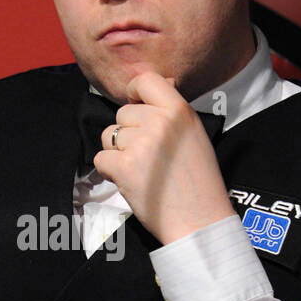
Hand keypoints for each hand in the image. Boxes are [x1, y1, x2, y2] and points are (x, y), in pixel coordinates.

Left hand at [92, 71, 234, 245]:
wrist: (200, 221)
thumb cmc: (199, 182)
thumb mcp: (195, 135)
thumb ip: (173, 111)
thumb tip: (160, 83)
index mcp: (180, 111)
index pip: (145, 80)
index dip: (134, 92)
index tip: (137, 107)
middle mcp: (159, 122)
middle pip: (123, 113)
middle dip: (128, 132)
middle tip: (149, 156)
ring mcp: (140, 144)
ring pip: (109, 135)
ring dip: (118, 152)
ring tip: (142, 169)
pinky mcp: (123, 167)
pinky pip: (101, 158)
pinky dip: (110, 171)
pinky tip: (131, 181)